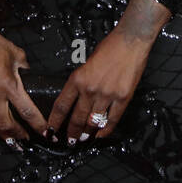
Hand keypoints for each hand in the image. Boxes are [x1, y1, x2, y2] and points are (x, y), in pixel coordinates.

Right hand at [0, 31, 49, 148]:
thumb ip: (25, 69)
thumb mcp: (17, 54)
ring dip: (2, 135)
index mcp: (9, 83)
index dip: (37, 125)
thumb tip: (31, 78)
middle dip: (18, 135)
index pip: (26, 110)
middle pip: (7, 123)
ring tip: (11, 143)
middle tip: (25, 141)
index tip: (44, 134)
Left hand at [48, 0, 169, 143]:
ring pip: (93, 122)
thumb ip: (81, 81)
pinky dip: (105, 130)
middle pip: (76, 118)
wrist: (130, 41)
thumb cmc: (109, 48)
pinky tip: (100, 136)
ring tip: (83, 140)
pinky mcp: (123, 98)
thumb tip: (76, 98)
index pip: (61, 105)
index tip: (51, 131)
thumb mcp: (86, 63)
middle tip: (68, 141)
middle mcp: (90, 89)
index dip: (54, 121)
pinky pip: (112, 120)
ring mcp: (107, 95)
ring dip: (87, 134)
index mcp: (78, 78)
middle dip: (71, 133)